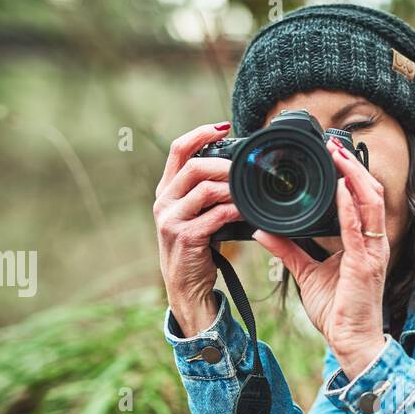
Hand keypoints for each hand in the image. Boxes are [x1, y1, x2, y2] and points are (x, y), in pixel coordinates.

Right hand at [153, 121, 243, 334]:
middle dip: (225, 164)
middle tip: (246, 169)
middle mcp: (164, 202)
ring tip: (250, 191)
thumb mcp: (195, 216)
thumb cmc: (196, 250)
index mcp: (166, 192)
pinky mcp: (185, 237)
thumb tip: (237, 173)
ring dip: (233, 188)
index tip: (224, 126)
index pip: (178, 150)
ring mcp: (172, 220)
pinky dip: (235, 210)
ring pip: (206, 189)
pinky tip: (247, 211)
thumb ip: (206, 195)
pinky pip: (215, 215)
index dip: (200, 133)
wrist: (185, 288)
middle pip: (194, 166)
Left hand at [252, 137, 390, 377]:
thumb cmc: (338, 311)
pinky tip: (340, 187)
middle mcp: (373, 243)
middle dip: (353, 165)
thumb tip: (264, 231)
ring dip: (354, 175)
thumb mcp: (307, 274)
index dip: (351, 174)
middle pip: (370, 192)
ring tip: (338, 154)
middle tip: (333, 144)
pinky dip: (350, 205)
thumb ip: (288, 250)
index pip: (362, 199)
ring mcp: (373, 252)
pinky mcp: (366, 264)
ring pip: (371, 202)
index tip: (332, 154)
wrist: (351, 341)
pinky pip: (358, 228)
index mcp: (363, 242)